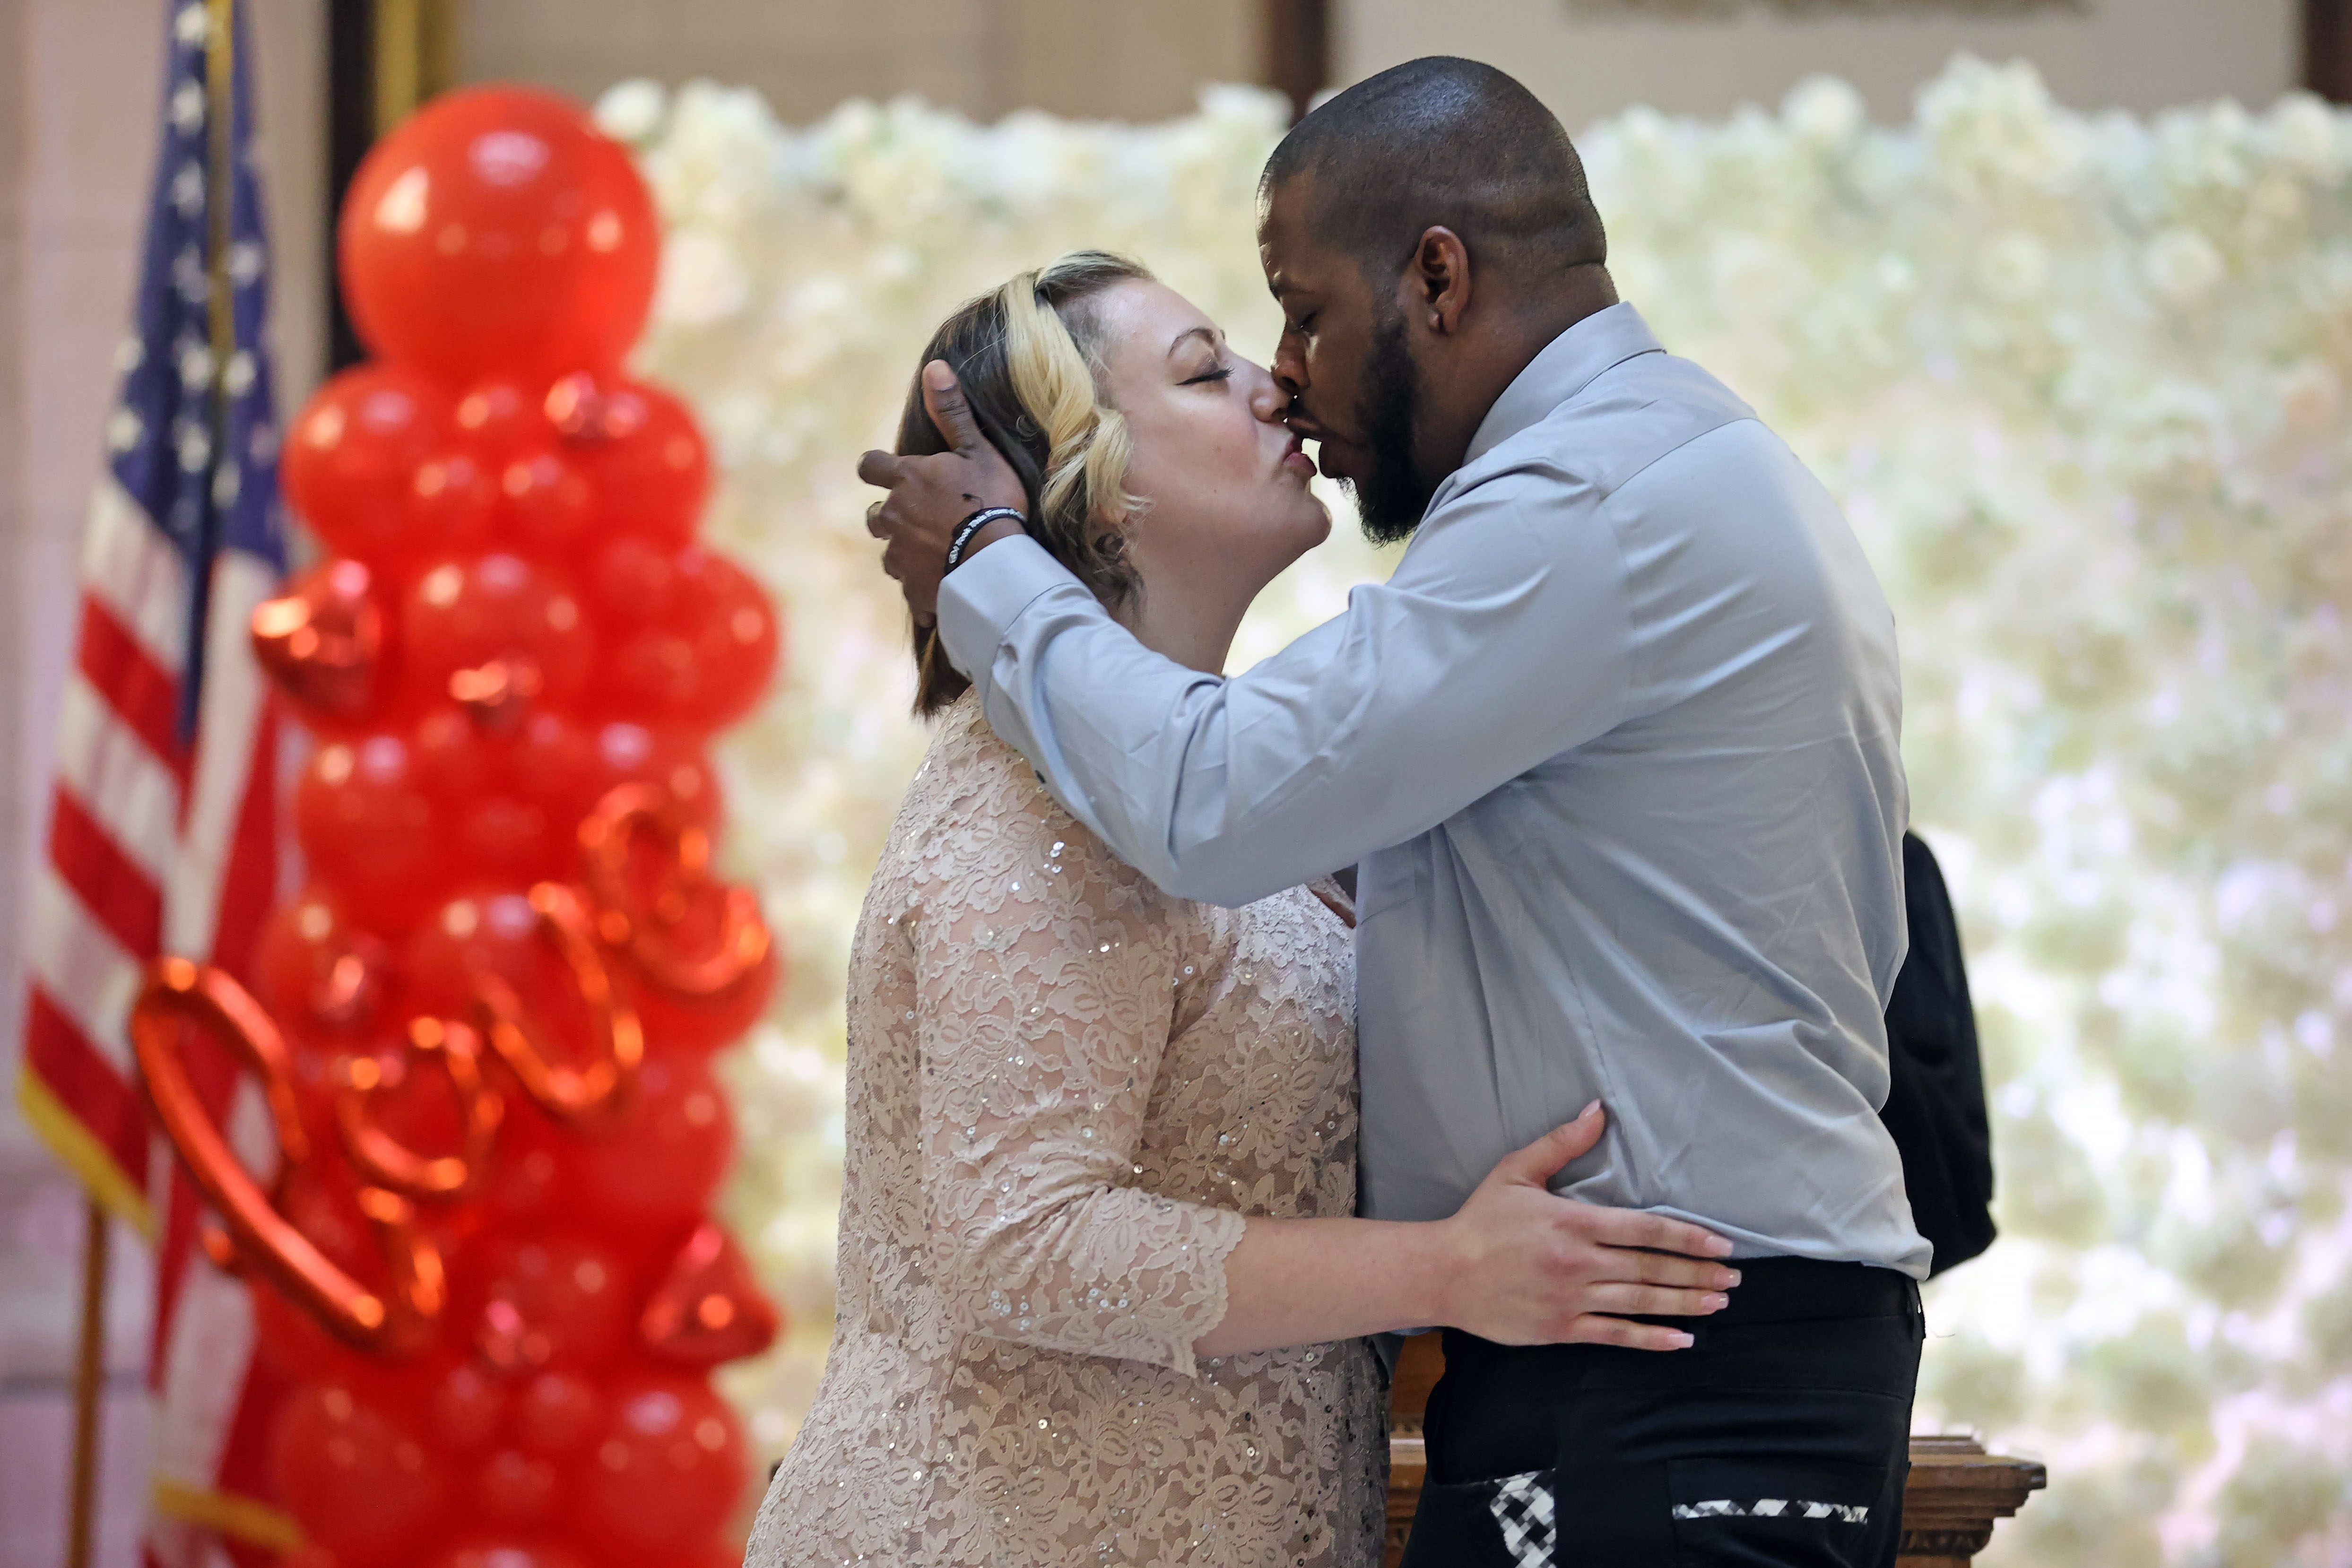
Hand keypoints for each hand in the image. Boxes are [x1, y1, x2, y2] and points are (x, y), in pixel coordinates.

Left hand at [857, 361, 1026, 625]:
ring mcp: (900, 556)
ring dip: (905, 552)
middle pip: (874, 516)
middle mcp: (893, 516)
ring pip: (890, 553)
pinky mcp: (912, 589)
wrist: (994, 564)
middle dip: (890, 516)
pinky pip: (910, 588)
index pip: (870, 467)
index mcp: (906, 480)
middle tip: (920, 519)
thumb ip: (952, 412)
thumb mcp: (976, 450)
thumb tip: (934, 365)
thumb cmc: (991, 500)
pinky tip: (942, 587)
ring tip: (935, 555)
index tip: (887, 472)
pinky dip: (922, 586)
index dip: (876, 469)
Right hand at [1434, 1102, 1739, 1350]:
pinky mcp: (1561, 1328)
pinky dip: (1650, 1339)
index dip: (1688, 1237)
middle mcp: (1580, 1263)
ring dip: (1685, 1303)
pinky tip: (1680, 1339)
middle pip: (1651, 1269)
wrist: (1443, 1272)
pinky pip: (1615, 1336)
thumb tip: (1598, 1109)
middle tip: (1734, 1278)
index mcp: (1574, 1222)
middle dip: (1698, 1273)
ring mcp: (1572, 1299)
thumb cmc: (1481, 1220)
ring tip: (1718, 1302)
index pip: (1645, 1230)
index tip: (1721, 1243)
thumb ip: (1561, 1143)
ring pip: (1640, 1302)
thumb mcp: (1516, 1171)